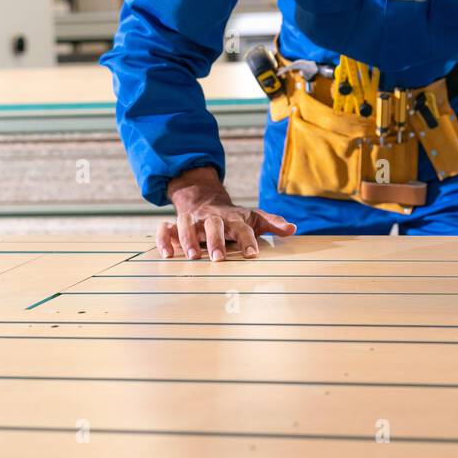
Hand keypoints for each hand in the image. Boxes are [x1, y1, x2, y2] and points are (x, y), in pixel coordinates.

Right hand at [160, 166, 295, 260]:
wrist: (206, 199)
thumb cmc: (234, 216)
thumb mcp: (254, 217)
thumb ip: (272, 223)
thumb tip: (293, 229)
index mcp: (233, 218)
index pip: (243, 228)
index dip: (248, 240)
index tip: (252, 255)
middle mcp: (212, 218)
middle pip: (214, 225)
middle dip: (216, 241)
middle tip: (218, 258)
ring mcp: (193, 220)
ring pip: (188, 225)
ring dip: (189, 240)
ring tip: (192, 257)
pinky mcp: (176, 224)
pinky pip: (166, 229)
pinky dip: (165, 240)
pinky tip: (167, 255)